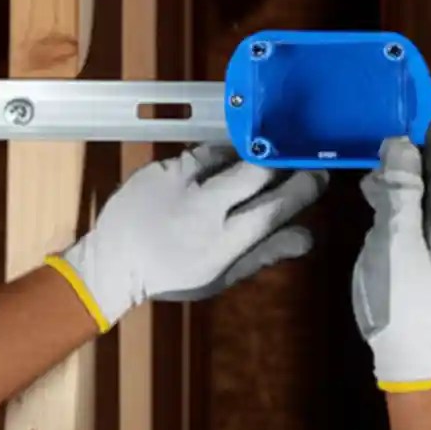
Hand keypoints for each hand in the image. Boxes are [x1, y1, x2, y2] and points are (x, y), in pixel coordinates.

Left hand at [49, 144, 328, 331]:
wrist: (112, 263)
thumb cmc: (173, 276)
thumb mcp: (222, 276)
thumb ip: (265, 253)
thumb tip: (308, 235)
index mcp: (223, 243)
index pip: (275, 208)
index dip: (303, 188)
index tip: (318, 175)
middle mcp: (203, 209)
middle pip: (257, 172)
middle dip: (282, 163)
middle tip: (293, 158)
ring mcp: (179, 184)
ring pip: (230, 154)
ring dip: (249, 155)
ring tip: (257, 159)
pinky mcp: (162, 167)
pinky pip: (200, 153)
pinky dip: (216, 157)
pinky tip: (220, 163)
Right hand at [352, 106, 430, 391]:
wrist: (410, 353)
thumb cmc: (405, 301)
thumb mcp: (397, 241)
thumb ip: (401, 191)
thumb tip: (402, 144)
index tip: (428, 102)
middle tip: (412, 120)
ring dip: (415, 165)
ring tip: (388, 153)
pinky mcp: (423, 247)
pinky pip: (418, 205)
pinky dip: (400, 189)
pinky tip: (376, 186)